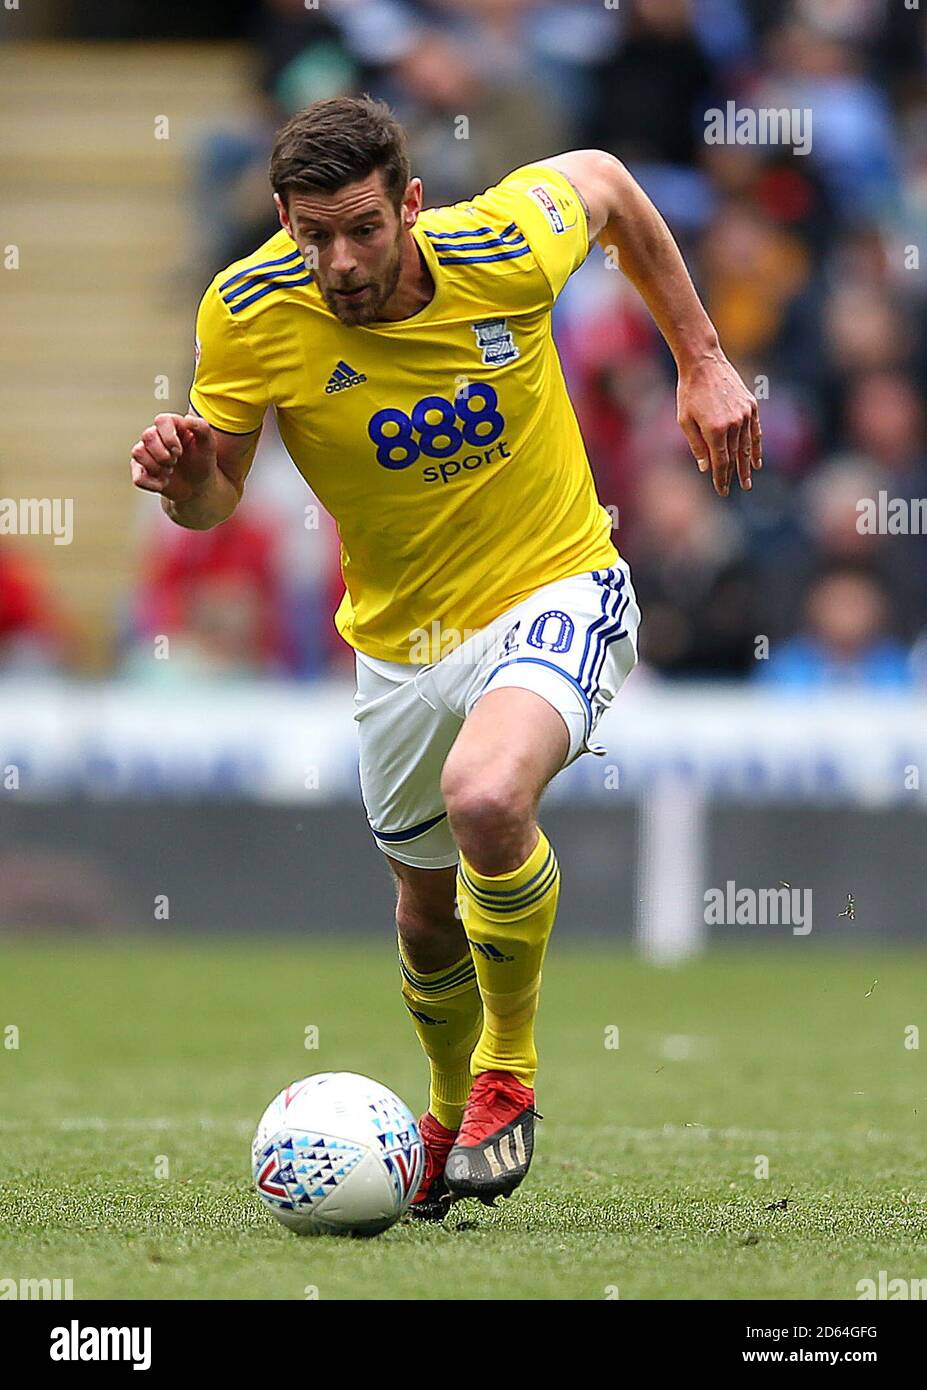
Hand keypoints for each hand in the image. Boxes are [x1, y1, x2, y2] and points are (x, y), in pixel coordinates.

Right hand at [130, 413, 216, 503]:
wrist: (198, 485)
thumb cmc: (202, 460)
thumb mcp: (208, 444)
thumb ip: (202, 427)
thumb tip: (187, 419)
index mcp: (171, 425)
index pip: (161, 420)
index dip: (169, 437)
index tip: (180, 451)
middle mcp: (155, 435)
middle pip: (147, 436)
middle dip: (164, 454)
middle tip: (176, 462)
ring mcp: (145, 452)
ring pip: (138, 452)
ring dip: (158, 467)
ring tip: (170, 471)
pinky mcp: (139, 470)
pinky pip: (137, 476)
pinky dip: (152, 483)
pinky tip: (163, 482)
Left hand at [676, 353, 761, 496]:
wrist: (704, 363)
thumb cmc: (689, 392)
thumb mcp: (684, 421)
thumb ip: (697, 446)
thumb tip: (706, 468)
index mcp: (714, 430)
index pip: (720, 462)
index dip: (721, 478)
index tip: (722, 491)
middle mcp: (733, 424)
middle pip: (734, 456)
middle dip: (733, 475)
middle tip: (735, 489)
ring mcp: (744, 414)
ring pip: (747, 446)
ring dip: (747, 465)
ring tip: (748, 481)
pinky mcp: (751, 405)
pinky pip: (755, 431)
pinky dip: (756, 446)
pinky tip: (756, 460)